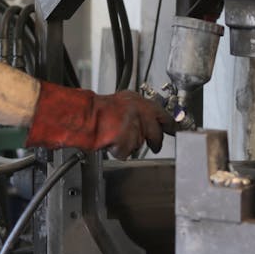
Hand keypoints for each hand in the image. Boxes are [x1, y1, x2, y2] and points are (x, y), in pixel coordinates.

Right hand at [25, 83, 171, 158]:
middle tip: (153, 146)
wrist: (80, 116)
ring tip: (115, 137)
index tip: (174, 130)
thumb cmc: (93, 110)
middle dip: (154, 142)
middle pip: (156, 133)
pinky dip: (118, 151)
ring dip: (130, 145)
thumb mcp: (118, 103)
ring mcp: (134, 126)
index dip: (169, 125)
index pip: (163, 114)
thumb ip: (135, 111)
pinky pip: (126, 152)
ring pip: (140, 144)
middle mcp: (139, 111)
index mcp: (138, 100)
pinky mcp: (126, 140)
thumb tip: (150, 121)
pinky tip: (109, 143)